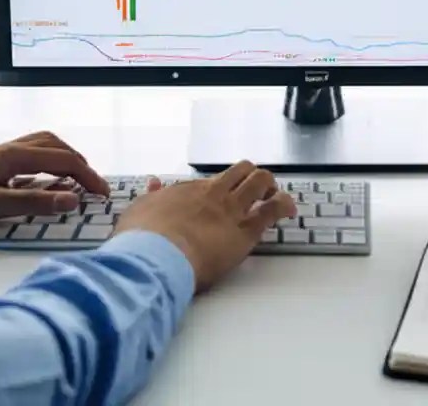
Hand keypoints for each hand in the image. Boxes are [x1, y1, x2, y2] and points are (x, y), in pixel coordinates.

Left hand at [0, 131, 109, 227]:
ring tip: (75, 178)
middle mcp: (9, 149)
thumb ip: (34, 203)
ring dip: (64, 158)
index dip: (87, 176)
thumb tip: (72, 199)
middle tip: (94, 186)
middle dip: (80, 163)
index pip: (64, 160)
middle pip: (56, 145)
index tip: (103, 194)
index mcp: (14, 155)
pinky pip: (29, 155)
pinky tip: (43, 182)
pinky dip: (46, 163)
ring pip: (42, 145)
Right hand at [116, 161, 295, 292]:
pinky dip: (284, 206)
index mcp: (187, 191)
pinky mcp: (246, 230)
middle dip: (250, 177)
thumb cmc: (142, 239)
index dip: (218, 187)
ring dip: (269, 186)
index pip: (211, 181)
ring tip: (272, 197)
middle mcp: (213, 194)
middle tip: (254, 191)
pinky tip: (288, 210)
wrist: (155, 256)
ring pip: (260, 181)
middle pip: (241, 171)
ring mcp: (231, 209)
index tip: (219, 196)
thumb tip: (153, 184)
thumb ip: (150, 197)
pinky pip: (273, 210)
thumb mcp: (139, 211)